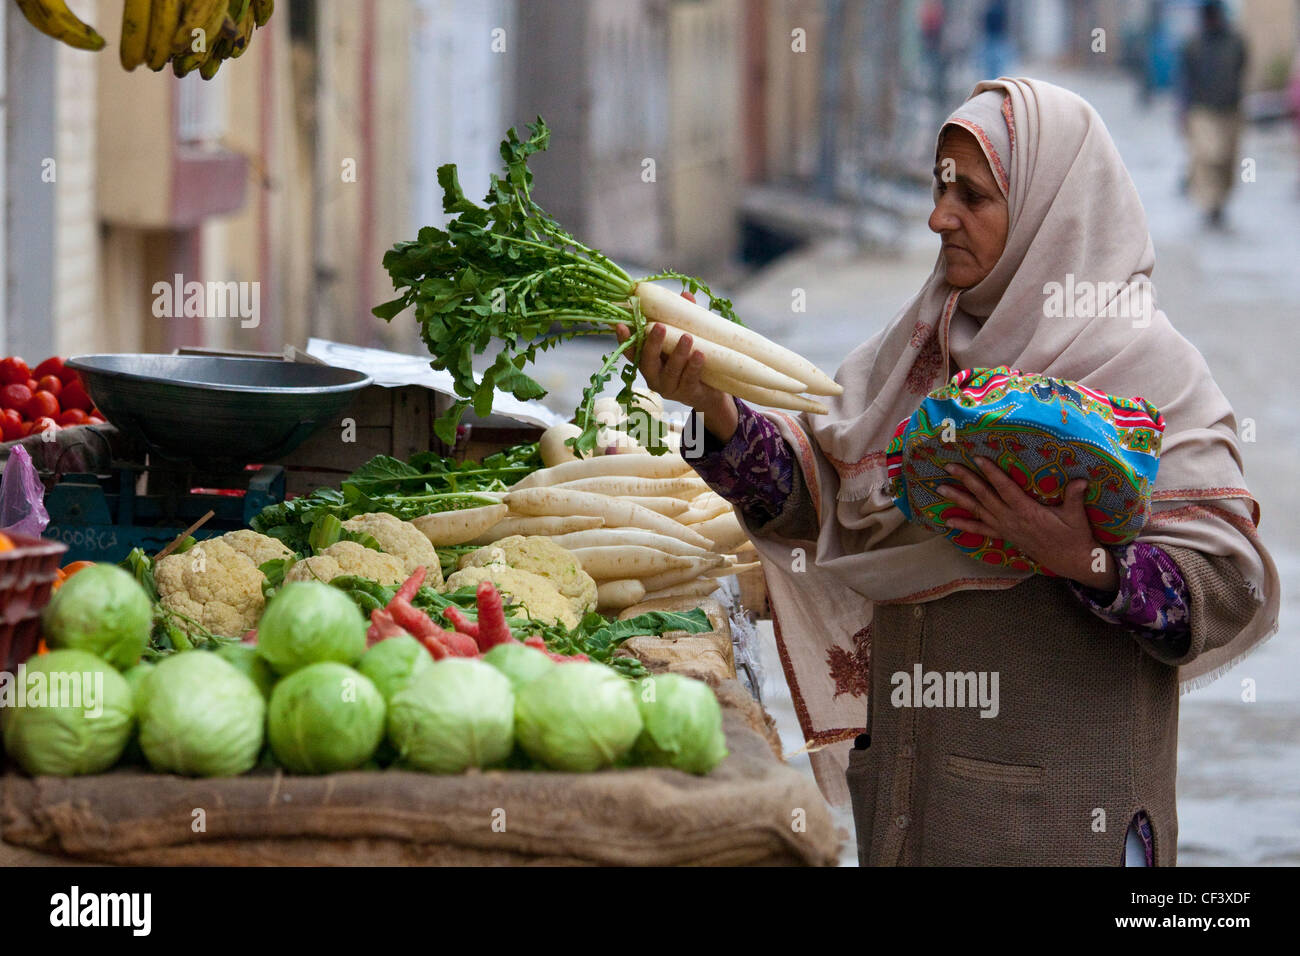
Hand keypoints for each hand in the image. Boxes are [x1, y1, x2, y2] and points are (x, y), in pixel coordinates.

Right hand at [616, 322, 737, 441]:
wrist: (710, 391)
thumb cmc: (691, 361)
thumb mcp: (684, 339)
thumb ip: (682, 319)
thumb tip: (685, 295)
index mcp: (649, 360)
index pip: (632, 351)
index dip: (624, 340)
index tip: (620, 325)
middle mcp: (654, 375)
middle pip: (647, 361)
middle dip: (652, 344)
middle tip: (659, 326)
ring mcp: (670, 387)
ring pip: (670, 371)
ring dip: (678, 354)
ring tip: (687, 337)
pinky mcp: (688, 393)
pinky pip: (689, 380)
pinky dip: (694, 367)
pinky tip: (700, 355)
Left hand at [937, 456, 1119, 589]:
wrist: (1071, 561)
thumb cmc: (1074, 535)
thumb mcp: (1076, 516)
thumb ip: (1074, 497)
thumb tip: (1081, 480)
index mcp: (1027, 511)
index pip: (1004, 488)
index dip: (990, 473)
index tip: (977, 458)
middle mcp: (1011, 519)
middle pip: (984, 496)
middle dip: (966, 480)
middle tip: (949, 466)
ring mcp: (1005, 528)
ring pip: (977, 511)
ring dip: (958, 499)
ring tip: (939, 488)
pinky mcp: (1004, 536)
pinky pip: (980, 530)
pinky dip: (964, 526)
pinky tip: (947, 522)